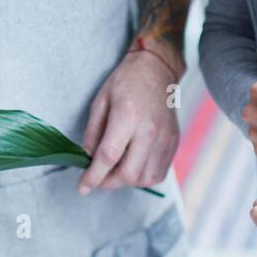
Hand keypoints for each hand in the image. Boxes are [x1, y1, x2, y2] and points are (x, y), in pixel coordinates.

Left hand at [79, 42, 181, 192]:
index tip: (83, 187)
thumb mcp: (100, 102)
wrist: (157, 70)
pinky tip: (134, 164)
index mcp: (127, 116)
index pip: (108, 157)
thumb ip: (92, 133)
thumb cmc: (127, 82)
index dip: (93, 176)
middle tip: (99, 177)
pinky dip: (144, 176)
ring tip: (118, 169)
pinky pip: (159, 173)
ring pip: (146, 179)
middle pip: (129, 174)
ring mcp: (165, 139)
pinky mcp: (173, 143)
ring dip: (128, 181)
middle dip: (109, 182)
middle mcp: (149, 130)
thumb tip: (87, 158)